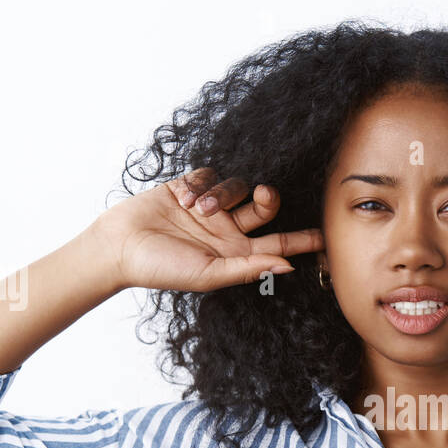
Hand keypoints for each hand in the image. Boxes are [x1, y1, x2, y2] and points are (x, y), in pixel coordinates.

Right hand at [89, 167, 323, 292]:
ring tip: (197, 209)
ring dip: (220, 195)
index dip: (304, 240)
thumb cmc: (161, 268)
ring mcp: (210, 207)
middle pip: (264, 208)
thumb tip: (287, 267)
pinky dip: (199, 183)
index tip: (329, 235)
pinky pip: (209, 173)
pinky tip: (182, 198)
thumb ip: (247, 269)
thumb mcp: (208, 274)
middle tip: (263, 195)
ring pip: (236, 186)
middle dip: (268, 198)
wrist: (118, 247)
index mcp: (236, 254)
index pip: (279, 244)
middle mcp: (228, 229)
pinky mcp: (189, 186)